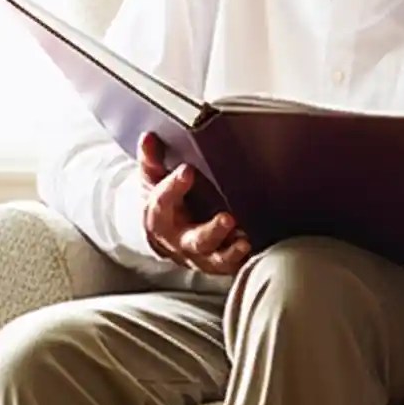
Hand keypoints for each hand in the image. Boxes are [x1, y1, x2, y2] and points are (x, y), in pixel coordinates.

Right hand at [137, 132, 250, 274]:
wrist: (163, 233)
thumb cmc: (163, 202)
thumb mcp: (153, 179)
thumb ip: (152, 160)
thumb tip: (149, 138)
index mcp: (160, 217)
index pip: (162, 203)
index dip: (173, 187)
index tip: (187, 170)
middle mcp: (179, 241)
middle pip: (194, 240)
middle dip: (212, 231)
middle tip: (228, 218)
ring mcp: (199, 255)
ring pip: (214, 259)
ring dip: (231, 252)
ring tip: (245, 241)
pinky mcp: (217, 262)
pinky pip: (230, 267)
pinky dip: (242, 260)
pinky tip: (254, 249)